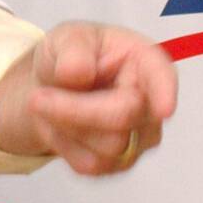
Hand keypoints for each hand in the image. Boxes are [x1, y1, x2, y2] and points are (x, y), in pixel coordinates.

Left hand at [4, 22, 176, 174]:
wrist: (51, 87)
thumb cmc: (69, 57)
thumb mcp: (65, 38)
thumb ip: (73, 50)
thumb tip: (78, 73)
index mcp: (145, 62)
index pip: (163, 77)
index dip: (165, 93)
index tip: (163, 109)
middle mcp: (151, 102)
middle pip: (123, 116)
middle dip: (74, 109)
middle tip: (37, 98)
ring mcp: (140, 137)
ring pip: (106, 146)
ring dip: (65, 126)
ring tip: (50, 105)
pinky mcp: (119, 162)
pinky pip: (90, 164)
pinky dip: (63, 146)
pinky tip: (59, 125)